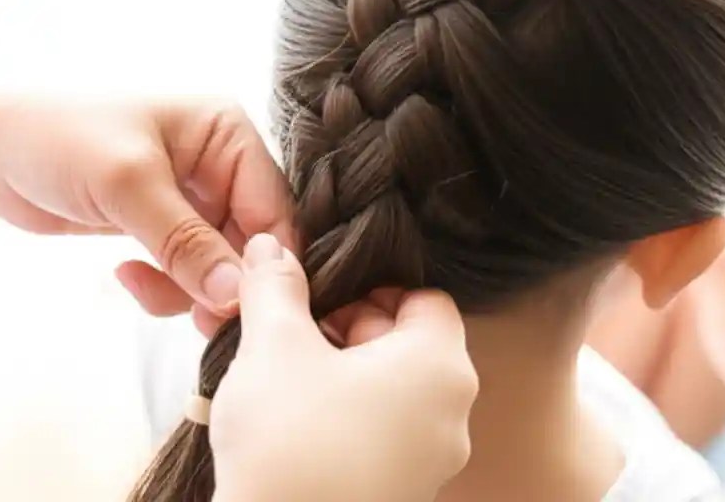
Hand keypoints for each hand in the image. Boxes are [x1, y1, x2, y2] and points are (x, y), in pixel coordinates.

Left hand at [0, 94, 295, 324]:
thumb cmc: (56, 141)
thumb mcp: (127, 187)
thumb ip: (186, 243)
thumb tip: (237, 296)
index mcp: (227, 129)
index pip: (273, 204)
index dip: (264, 260)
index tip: (245, 308)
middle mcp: (219, 161)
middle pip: (252, 240)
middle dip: (223, 282)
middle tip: (199, 321)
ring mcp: (193, 196)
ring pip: (221, 264)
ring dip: (188, 290)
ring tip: (141, 287)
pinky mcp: (166, 226)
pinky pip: (188, 272)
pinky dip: (164, 287)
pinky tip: (124, 275)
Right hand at [210, 235, 477, 501]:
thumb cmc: (288, 444)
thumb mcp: (273, 346)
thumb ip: (276, 286)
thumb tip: (271, 246)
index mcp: (440, 366)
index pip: (425, 299)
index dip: (368, 292)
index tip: (320, 309)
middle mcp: (453, 415)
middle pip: (411, 346)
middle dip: (351, 335)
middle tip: (297, 344)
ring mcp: (434, 464)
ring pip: (396, 396)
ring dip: (346, 381)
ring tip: (289, 388)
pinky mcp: (406, 496)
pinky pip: (387, 441)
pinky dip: (350, 425)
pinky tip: (299, 433)